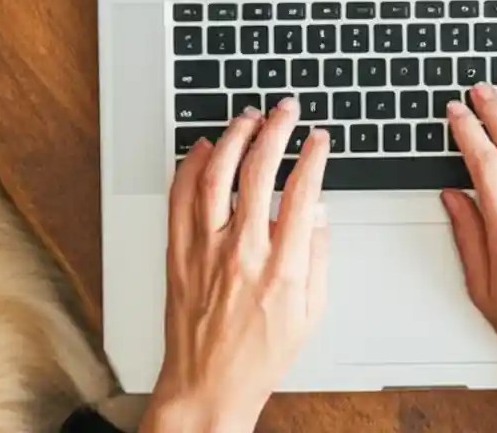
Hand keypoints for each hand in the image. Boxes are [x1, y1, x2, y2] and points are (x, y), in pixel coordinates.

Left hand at [141, 99, 328, 432]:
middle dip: (276, 129)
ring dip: (234, 137)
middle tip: (286, 110)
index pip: (300, 191)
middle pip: (258, 171)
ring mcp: (204, 250)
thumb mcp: (311, 312)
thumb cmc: (259, 356)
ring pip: (215, 175)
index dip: (312, 156)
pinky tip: (204, 148)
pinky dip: (189, 165)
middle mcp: (241, 252)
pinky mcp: (178, 253)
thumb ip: (316, 256)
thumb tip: (317, 211)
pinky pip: (179, 198)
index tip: (318, 138)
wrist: (208, 386)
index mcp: (281, 268)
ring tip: (249, 117)